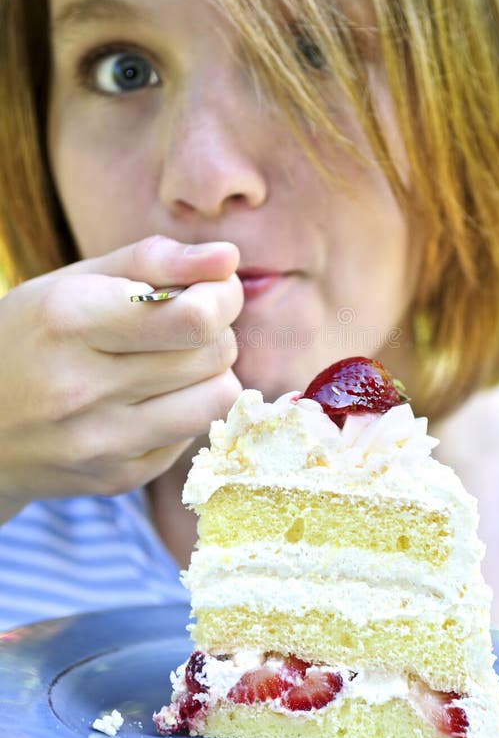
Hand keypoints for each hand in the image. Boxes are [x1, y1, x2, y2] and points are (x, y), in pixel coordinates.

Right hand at [0, 235, 242, 520]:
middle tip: (187, 323)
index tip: (212, 288)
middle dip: (215, 330)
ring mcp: (100, 443)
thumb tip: (229, 258)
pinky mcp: (118, 479)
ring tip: (174, 361)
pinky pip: (194, 435)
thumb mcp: (74, 281)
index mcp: (70, 321)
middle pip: (213, 354)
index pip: (195, 318)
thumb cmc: (31, 338)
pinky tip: (149, 399)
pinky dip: (186, 409)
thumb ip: (155, 261)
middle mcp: (82, 388)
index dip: (221, 297)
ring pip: (217, 399)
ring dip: (211, 372)